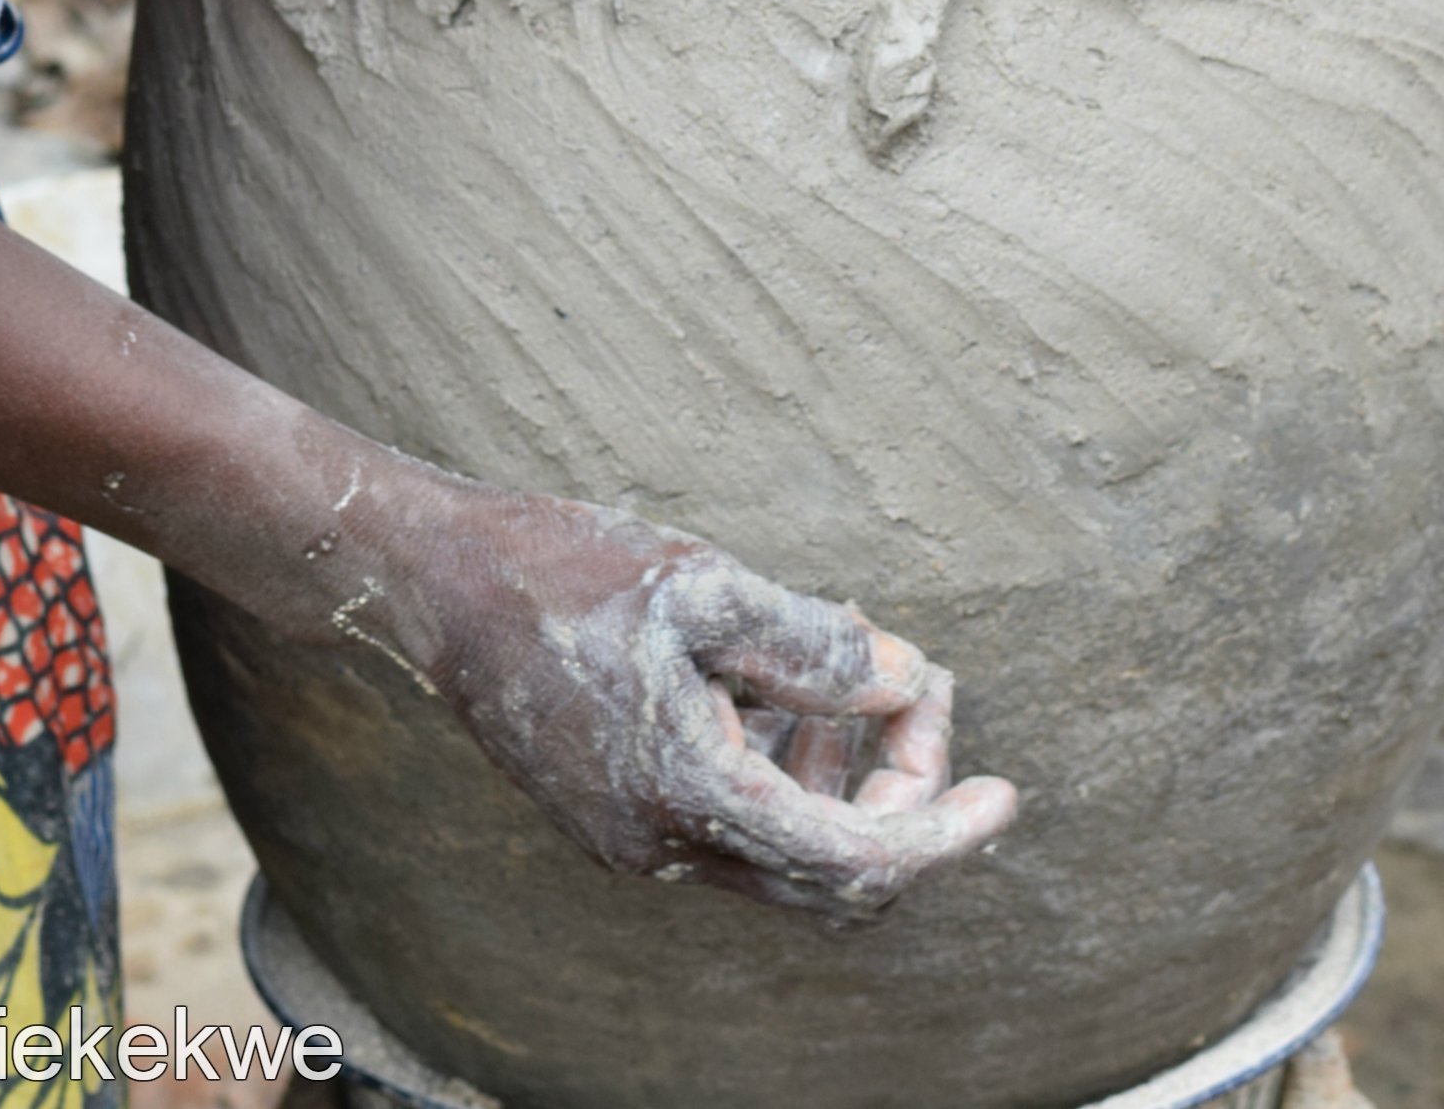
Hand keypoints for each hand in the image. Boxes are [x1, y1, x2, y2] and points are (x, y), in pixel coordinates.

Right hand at [385, 486, 1017, 916]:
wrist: (438, 586)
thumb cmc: (565, 568)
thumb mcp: (702, 582)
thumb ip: (811, 644)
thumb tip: (906, 681)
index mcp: (691, 795)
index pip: (855, 860)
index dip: (942, 833)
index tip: (1004, 793)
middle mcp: (665, 845)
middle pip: (830, 875)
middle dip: (901, 796)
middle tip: (928, 691)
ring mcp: (636, 840)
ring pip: (785, 851)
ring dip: (846, 776)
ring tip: (866, 667)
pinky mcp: (619, 818)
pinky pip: (736, 824)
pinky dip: (788, 769)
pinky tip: (791, 681)